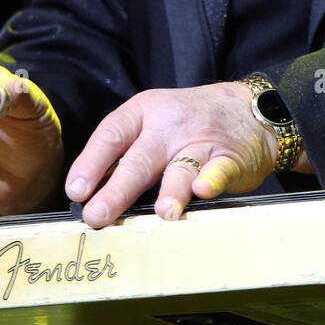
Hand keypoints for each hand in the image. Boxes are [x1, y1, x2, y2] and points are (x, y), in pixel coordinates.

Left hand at [65, 81, 309, 227]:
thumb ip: (123, 155)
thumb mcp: (152, 123)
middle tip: (98, 215)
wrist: (248, 108)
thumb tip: (86, 195)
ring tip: (162, 213)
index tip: (76, 191)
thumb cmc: (187, 123)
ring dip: (170, 191)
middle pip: (139, 160)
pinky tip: (203, 190)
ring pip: (180, 168)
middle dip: (117, 190)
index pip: (112, 135)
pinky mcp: (230, 158)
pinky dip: (212, 180)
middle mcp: (170, 126)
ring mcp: (201, 141)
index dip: (91, 163)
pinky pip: (219, 170)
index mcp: (144, 112)